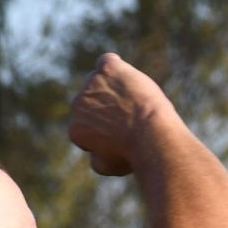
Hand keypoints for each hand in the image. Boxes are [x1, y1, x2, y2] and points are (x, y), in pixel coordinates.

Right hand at [67, 52, 176, 176]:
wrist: (151, 134)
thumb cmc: (134, 154)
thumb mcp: (109, 166)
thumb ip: (95, 158)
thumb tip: (92, 153)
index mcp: (76, 130)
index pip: (87, 124)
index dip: (107, 128)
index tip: (124, 134)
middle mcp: (78, 104)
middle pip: (92, 100)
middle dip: (109, 107)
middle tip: (133, 116)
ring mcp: (92, 84)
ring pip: (101, 82)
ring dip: (115, 89)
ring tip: (137, 103)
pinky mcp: (107, 68)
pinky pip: (107, 62)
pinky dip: (117, 68)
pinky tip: (129, 79)